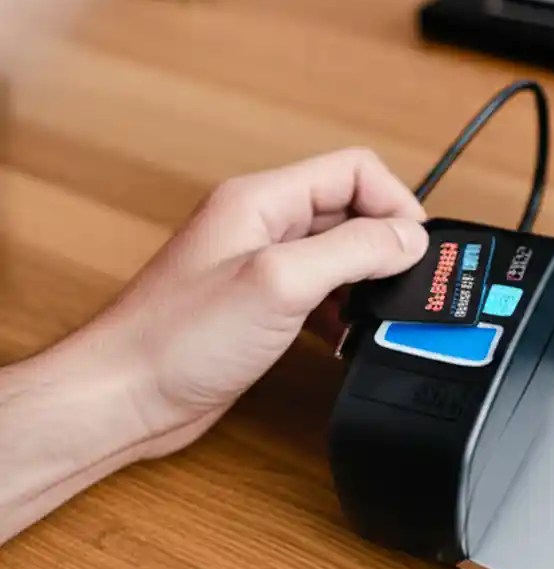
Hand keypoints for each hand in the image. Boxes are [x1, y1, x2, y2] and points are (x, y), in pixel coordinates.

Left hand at [88, 147, 427, 455]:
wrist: (123, 398)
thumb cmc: (176, 340)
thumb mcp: (281, 283)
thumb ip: (352, 250)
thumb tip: (408, 237)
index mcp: (261, 200)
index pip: (353, 171)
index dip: (394, 203)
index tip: (415, 249)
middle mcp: (261, 224)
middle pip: (350, 208)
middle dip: (388, 242)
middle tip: (410, 283)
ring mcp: (260, 265)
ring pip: (339, 251)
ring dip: (369, 277)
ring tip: (381, 309)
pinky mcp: (260, 305)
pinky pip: (321, 290)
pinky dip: (345, 307)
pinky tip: (348, 334)